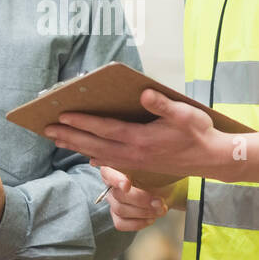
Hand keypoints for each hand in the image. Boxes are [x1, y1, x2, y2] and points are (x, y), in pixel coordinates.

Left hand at [46, 89, 222, 180]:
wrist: (212, 160)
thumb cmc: (199, 133)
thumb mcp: (186, 114)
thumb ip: (163, 105)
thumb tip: (144, 93)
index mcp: (142, 139)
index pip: (105, 129)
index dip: (83, 122)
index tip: (62, 115)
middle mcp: (134, 153)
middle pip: (94, 144)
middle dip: (69, 136)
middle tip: (46, 129)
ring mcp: (136, 162)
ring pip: (99, 154)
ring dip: (76, 146)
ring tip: (57, 140)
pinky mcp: (140, 166)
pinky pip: (111, 162)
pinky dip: (95, 157)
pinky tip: (87, 156)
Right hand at [96, 165, 175, 232]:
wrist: (166, 192)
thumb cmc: (159, 176)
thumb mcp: (156, 169)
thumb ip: (148, 168)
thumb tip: (150, 165)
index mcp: (117, 168)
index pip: (107, 172)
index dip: (115, 179)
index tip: (127, 185)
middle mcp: (111, 185)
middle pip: (118, 195)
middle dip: (141, 200)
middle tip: (159, 201)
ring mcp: (113, 202)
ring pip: (120, 210)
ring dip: (144, 212)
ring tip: (161, 209)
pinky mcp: (117, 217)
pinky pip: (121, 223)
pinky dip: (138, 223)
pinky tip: (151, 218)